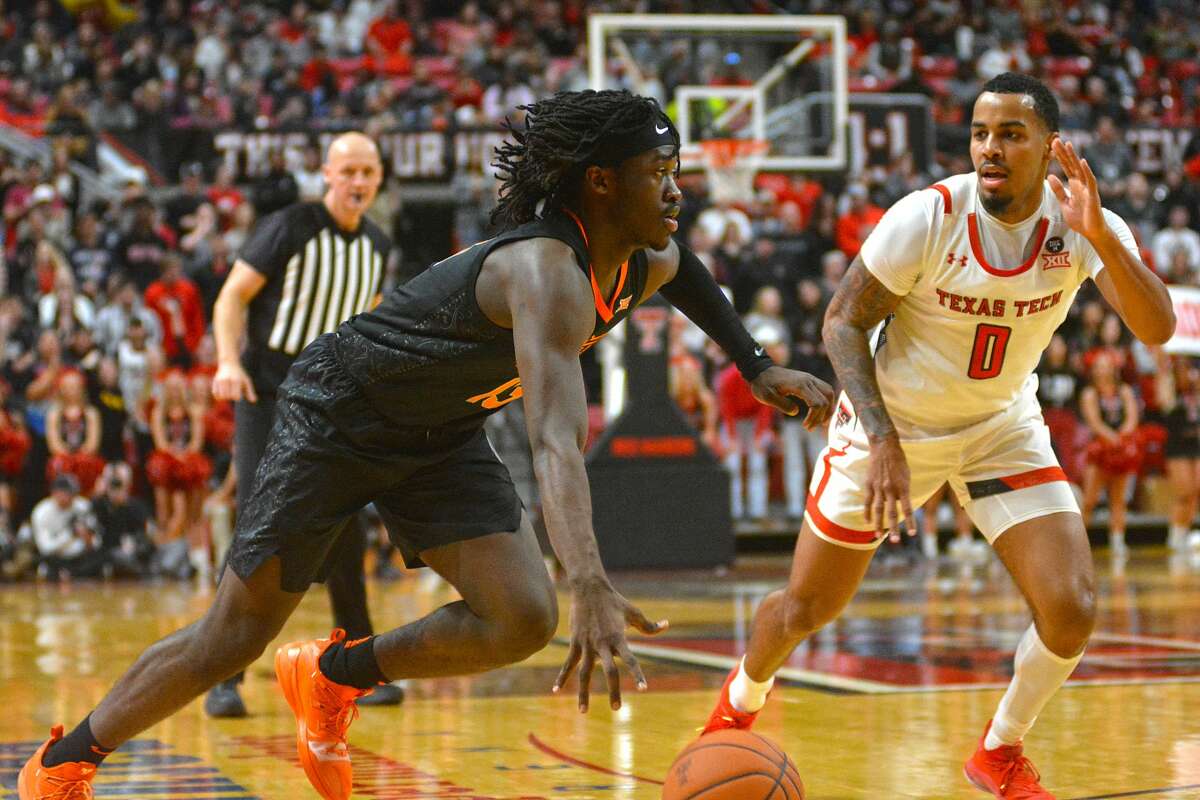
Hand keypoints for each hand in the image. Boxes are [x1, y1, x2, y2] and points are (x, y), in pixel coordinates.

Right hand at [213, 361, 256, 402]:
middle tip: (232, 392)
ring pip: (221, 396)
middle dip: (231, 397)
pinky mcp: (215, 381)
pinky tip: (222, 393)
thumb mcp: (246, 381)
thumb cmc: (240, 374)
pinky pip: (215, 393)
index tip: (238, 393)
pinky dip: (218, 396)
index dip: (237, 397)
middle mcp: (227, 380)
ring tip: (228, 393)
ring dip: (224, 397)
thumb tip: (254, 401)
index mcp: (236, 381)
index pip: (235, 396)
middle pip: (228, 397)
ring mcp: (220, 380)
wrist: (229, 363)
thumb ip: (250, 391)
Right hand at [553, 578, 667, 711]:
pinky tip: (556, 690)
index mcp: (619, 637)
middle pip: (609, 672)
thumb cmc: (614, 601)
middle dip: (613, 690)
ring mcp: (587, 644)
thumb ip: (649, 625)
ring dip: (583, 693)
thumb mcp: (633, 612)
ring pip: (584, 673)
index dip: (637, 674)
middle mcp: (603, 643)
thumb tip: (666, 625)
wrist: (589, 588)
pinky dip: (562, 677)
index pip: (630, 659)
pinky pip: (568, 663)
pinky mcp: (575, 642)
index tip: (643, 689)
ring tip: (583, 711)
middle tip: (617, 708)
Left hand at [750, 366, 834, 430]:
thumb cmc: (763, 385)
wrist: (761, 371)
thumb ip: (782, 404)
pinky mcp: (809, 379)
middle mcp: (808, 380)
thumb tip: (796, 412)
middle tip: (810, 428)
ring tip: (822, 422)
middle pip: (825, 400)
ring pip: (829, 393)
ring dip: (828, 408)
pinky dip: (826, 401)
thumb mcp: (767, 397)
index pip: (817, 403)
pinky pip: (825, 389)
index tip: (805, 427)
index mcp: (799, 385)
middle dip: (821, 416)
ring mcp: (810, 378)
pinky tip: (821, 412)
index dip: (814, 418)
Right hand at [864, 435, 912, 542]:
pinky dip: (867, 512)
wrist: (885, 447)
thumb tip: (900, 504)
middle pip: (892, 513)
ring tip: (878, 536)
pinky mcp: (869, 484)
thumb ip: (904, 490)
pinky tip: (867, 521)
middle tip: (895, 541)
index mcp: (903, 487)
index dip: (910, 522)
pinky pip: (867, 501)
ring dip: (878, 524)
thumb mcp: (907, 476)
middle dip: (894, 528)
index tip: (912, 533)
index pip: (908, 509)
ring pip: (878, 510)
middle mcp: (890, 489)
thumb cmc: (899, 461)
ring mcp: (878, 487)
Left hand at [1048, 139, 1105, 241]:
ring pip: (1080, 170)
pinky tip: (1082, 162)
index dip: (1059, 157)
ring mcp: (1088, 188)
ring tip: (1068, 145)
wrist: (1092, 232)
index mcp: (1075, 185)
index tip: (1052, 145)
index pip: (1066, 168)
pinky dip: (1087, 171)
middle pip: (1071, 165)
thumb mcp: (1064, 203)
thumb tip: (1050, 177)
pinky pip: (1090, 181)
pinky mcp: (1093, 196)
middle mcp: (1082, 184)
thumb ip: (1058, 190)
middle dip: (1064, 153)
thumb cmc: (1080, 218)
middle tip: (1056, 139)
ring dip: (1074, 157)